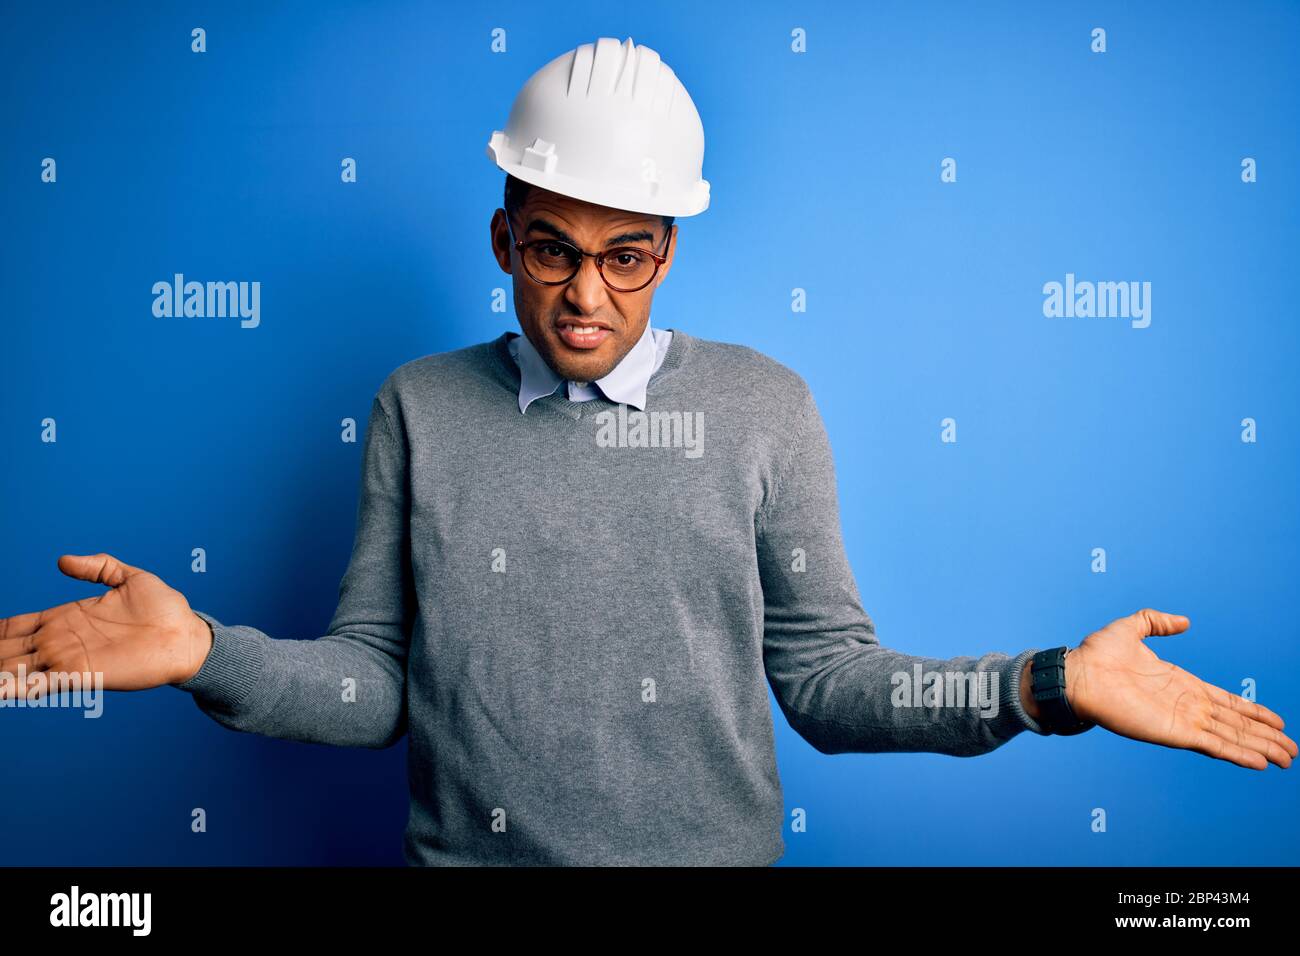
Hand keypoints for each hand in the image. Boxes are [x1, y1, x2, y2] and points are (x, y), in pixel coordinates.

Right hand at [0, 552, 214, 699]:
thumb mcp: (130, 578)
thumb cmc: (165, 609)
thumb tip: (62, 560)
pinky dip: (16, 689)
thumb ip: (97, 567)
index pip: (18, 625)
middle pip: (10, 649)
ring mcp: (69, 659)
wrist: (188, 636)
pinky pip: (42, 685)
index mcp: (67, 617)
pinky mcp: (83, 675)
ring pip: (17, 669)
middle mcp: (61, 641)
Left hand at [1065, 608, 1295, 769]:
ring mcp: (1182, 720)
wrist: (1077, 674)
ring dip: (1260, 747)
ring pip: (1232, 737)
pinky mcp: (1173, 732)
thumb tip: (1184, 622)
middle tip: (1293, 749)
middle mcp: (1187, 705)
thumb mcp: (1131, 628)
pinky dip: (1237, 754)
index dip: (1252, 711)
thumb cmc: (1097, 655)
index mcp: (1182, 683)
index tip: (1277, 721)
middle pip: (1237, 724)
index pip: (1226, 701)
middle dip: (1266, 736)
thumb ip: (1157, 622)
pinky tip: (1259, 762)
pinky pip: (1213, 745)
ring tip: (1287, 758)